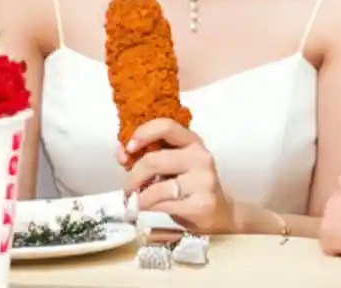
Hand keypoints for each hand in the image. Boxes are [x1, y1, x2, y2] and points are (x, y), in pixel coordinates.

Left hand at [118, 118, 234, 234]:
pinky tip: (152, 210)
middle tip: (128, 188)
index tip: (129, 148)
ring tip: (138, 201)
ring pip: (156, 188)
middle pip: (154, 161)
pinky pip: (164, 206)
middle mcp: (200, 157)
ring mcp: (203, 181)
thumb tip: (121, 153)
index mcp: (192, 142)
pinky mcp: (202, 204)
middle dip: (133, 177)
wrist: (218, 212)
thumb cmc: (189, 187)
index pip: (166, 127)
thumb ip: (146, 156)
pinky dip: (151, 210)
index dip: (143, 134)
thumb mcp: (171, 166)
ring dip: (140, 198)